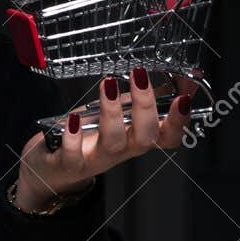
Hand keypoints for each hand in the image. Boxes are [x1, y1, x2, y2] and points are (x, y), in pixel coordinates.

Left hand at [13, 69, 193, 212]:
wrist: (52, 165)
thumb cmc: (90, 134)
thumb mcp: (122, 113)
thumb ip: (149, 97)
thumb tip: (188, 78)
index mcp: (137, 138)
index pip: (168, 137)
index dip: (180, 121)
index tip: (184, 98)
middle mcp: (121, 151)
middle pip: (144, 137)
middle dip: (146, 106)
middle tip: (140, 75)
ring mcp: (96, 159)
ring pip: (112, 142)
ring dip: (112, 113)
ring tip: (109, 84)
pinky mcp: (69, 164)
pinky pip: (73, 155)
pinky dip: (74, 138)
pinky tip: (74, 119)